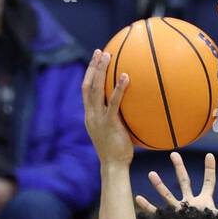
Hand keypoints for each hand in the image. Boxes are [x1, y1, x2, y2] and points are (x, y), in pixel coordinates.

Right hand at [82, 48, 132, 166]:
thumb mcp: (113, 133)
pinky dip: (118, 88)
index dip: (89, 74)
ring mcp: (98, 119)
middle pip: (88, 85)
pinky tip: (125, 77)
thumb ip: (116, 119)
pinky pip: (113, 103)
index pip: (86, 91)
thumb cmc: (117, 152)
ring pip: (96, 89)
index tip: (95, 60)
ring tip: (108, 56)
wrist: (113, 167)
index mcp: (90, 116)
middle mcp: (91, 115)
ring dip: (101, 71)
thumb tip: (131, 109)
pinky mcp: (109, 124)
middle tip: (100, 52)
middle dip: (93, 67)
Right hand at [135, 152, 217, 218]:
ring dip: (159, 184)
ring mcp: (181, 212)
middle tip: (174, 154)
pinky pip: (158, 212)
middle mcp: (192, 204)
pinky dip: (147, 206)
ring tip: (151, 173)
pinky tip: (137, 198)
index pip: (209, 181)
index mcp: (206, 201)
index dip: (210, 169)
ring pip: (168, 194)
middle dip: (180, 168)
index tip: (209, 156)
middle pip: (185, 181)